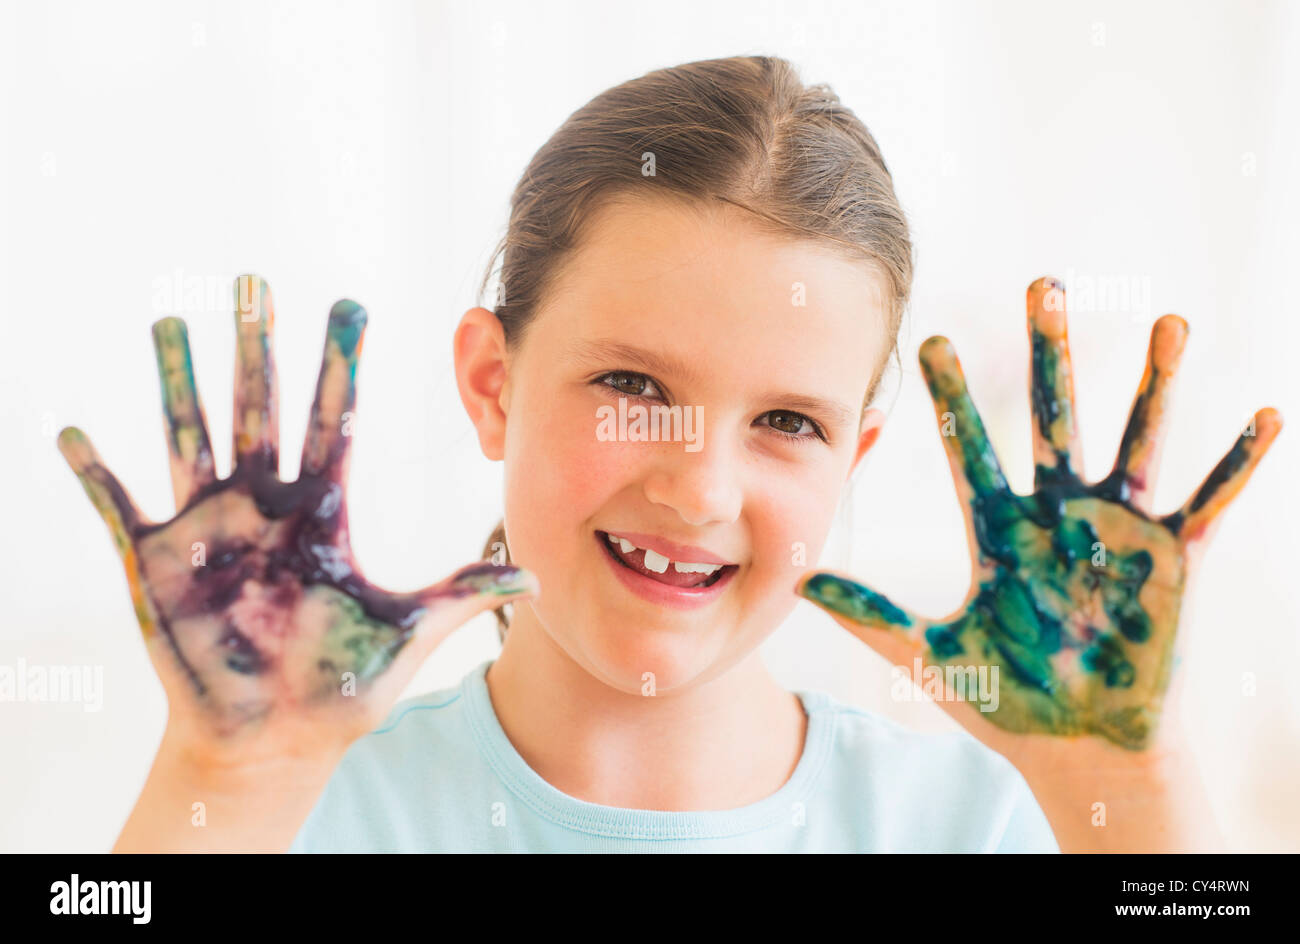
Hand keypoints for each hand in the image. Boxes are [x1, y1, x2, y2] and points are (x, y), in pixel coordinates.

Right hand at [59, 274, 535, 765]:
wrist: (277, 743)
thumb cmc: (339, 688)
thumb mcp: (408, 632)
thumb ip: (463, 595)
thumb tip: (534, 577)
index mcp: (318, 513)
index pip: (331, 422)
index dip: (340, 366)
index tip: (350, 308)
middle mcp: (262, 506)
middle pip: (259, 409)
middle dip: (258, 347)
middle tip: (254, 282)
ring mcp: (207, 530)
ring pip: (190, 435)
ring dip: (180, 380)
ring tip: (170, 320)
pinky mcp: (156, 565)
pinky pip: (118, 508)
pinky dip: (96, 472)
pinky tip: (76, 433)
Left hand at [796, 277, 1281, 756]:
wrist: (1082, 751)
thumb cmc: (1011, 704)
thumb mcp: (932, 657)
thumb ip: (870, 616)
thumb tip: (799, 581)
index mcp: (1000, 529)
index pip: (971, 450)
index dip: (952, 399)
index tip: (933, 341)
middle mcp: (1058, 514)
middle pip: (1054, 419)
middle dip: (1051, 354)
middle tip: (1044, 284)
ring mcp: (1119, 532)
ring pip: (1137, 442)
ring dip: (1154, 386)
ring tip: (1168, 322)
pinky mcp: (1174, 561)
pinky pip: (1210, 504)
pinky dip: (1236, 465)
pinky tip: (1264, 415)